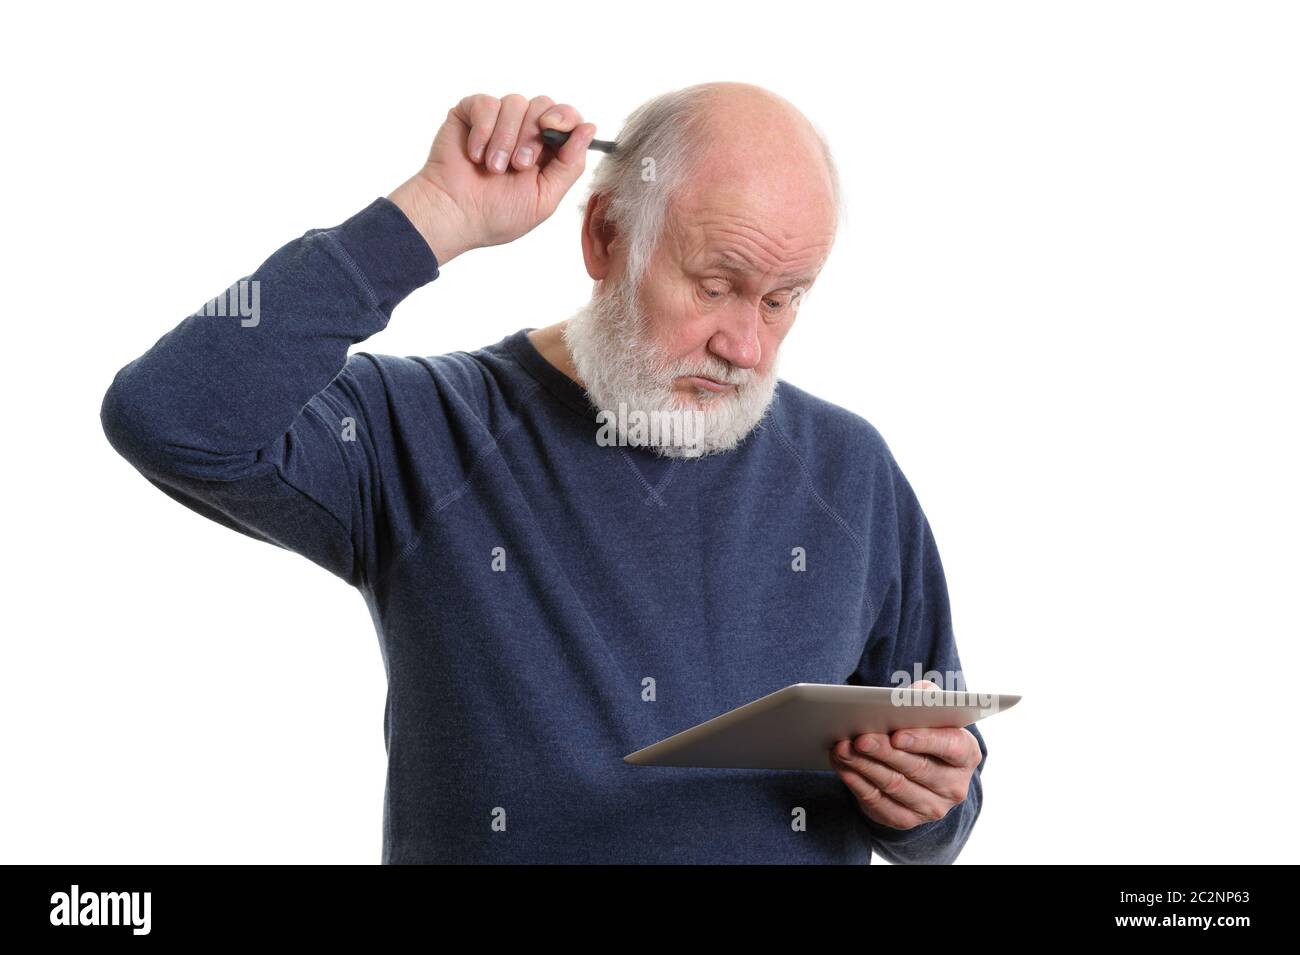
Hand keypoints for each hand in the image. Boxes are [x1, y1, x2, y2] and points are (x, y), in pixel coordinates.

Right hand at [388, 92, 597, 264]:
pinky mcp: (471, 113)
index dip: (566, 119)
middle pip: (544, 104)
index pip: (567, 118)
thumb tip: (589, 128)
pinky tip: (474, 155)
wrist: (454, 214)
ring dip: (506, 139)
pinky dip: (483, 131)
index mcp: (546, 150)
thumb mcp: (544, 197)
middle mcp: (524, 131)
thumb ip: (570, 165)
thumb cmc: (496, 214)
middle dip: (532, 136)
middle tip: (518, 165)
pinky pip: (487, 104)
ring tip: (494, 168)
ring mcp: (497, 120)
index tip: (554, 131)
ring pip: (515, 103)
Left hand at [828, 680, 982, 829]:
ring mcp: (931, 807)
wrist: (921, 770)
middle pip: (917, 768)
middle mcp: (953, 786)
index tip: (897, 734)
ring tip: (842, 748)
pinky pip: (877, 802)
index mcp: (967, 754)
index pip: (950, 746)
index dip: (923, 740)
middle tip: (860, 738)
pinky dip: (856, 782)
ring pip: (893, 785)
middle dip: (884, 752)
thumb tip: (913, 695)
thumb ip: (926, 698)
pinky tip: (842, 766)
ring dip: (864, 766)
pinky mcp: (905, 819)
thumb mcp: (930, 711)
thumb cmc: (923, 731)